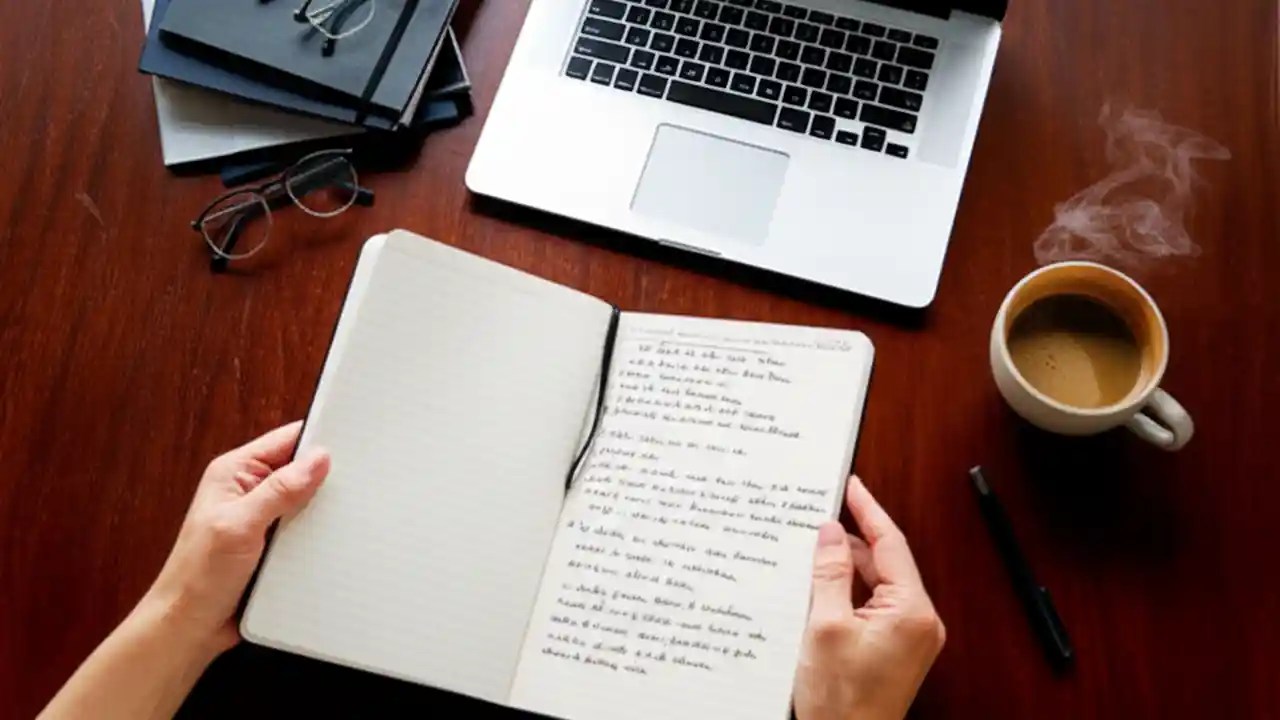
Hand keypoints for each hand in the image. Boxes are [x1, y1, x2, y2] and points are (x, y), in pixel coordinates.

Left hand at [143, 421, 330, 653]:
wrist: (189, 628)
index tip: (352, 447)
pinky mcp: (272, 545)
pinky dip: (319, 535)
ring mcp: (262, 519)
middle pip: (300, 470)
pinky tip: (333, 541)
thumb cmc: (198, 578)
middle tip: (357, 485)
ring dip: (323, 511)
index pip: (285, 441)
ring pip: (306, 502)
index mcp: (233, 473)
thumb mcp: (239, 526)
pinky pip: (305, 530)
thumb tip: (317, 458)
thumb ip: (279, 490)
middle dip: (326, 478)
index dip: (318, 441)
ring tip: (348, 515)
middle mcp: (249, 491)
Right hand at [793, 476, 945, 719]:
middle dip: (851, 539)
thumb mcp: (825, 627)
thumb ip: (829, 574)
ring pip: (877, 584)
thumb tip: (830, 532)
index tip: (851, 484)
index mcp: (912, 611)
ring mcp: (910, 637)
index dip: (868, 510)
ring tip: (811, 549)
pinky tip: (821, 585)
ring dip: (846, 568)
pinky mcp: (895, 649)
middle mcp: (920, 621)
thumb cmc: (840, 701)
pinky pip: (874, 606)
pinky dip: (849, 592)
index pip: (890, 544)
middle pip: (884, 563)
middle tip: (818, 514)